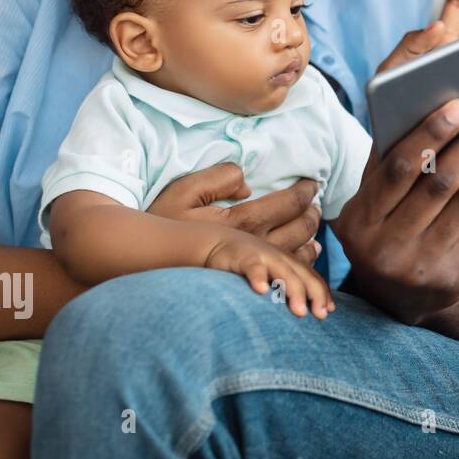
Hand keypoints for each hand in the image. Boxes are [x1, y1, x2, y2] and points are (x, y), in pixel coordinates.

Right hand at [148, 164, 321, 266]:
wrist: (144, 260)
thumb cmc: (162, 221)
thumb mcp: (184, 191)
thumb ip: (218, 178)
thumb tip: (246, 186)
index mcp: (243, 220)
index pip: (287, 203)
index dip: (304, 192)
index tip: (311, 184)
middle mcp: (255, 244)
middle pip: (299, 229)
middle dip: (311, 215)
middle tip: (314, 205)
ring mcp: (255, 265)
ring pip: (298, 254)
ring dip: (311, 240)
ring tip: (313, 231)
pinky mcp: (249, 280)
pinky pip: (284, 273)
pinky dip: (301, 263)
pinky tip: (305, 256)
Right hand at [203, 231, 333, 318]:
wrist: (217, 242)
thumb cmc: (251, 261)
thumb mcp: (275, 268)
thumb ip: (296, 276)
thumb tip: (316, 284)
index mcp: (290, 263)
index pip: (311, 278)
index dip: (322, 294)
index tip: (329, 312)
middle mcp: (280, 258)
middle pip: (303, 276)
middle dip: (315, 294)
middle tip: (321, 316)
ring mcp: (263, 256)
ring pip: (283, 272)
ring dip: (293, 290)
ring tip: (300, 311)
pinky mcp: (242, 257)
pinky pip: (252, 267)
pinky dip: (258, 277)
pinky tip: (261, 291)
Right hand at [333, 100, 458, 325]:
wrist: (395, 297)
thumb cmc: (386, 227)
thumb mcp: (372, 201)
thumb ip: (388, 162)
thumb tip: (426, 107)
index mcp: (359, 221)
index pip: (399, 168)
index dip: (432, 134)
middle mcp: (386, 249)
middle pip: (440, 185)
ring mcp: (420, 267)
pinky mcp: (451, 279)